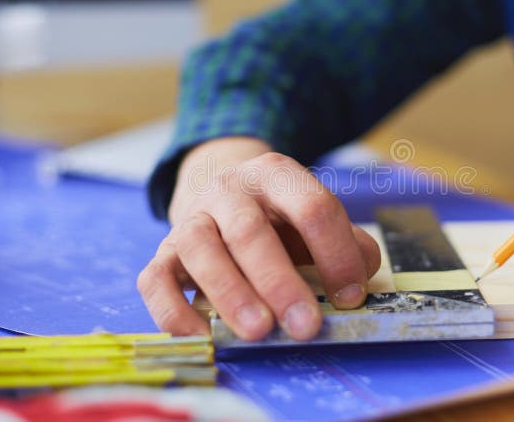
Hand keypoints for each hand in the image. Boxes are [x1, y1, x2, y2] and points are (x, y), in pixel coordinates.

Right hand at [137, 137, 380, 339]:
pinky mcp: (163, 251)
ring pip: (201, 249)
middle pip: (250, 231)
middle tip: (305, 326)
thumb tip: (358, 282)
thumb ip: (345, 243)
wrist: (220, 196)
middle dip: (280, 282)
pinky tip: (203, 338)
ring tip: (258, 332)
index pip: (311, 207)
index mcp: (276, 174)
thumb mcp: (313, 216)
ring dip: (230, 293)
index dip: (335, 253)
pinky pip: (155, 279)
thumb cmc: (278, 218)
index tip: (350, 298)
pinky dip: (174, 311)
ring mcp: (191, 218)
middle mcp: (229, 190)